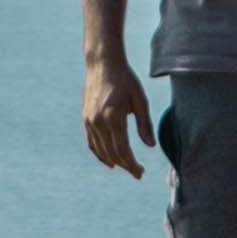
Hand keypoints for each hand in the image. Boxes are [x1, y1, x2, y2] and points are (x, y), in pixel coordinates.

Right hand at [85, 59, 154, 176]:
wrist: (103, 64)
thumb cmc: (126, 80)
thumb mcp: (140, 100)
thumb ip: (145, 124)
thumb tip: (150, 146)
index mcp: (114, 117)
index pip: (122, 150)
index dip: (132, 165)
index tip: (140, 173)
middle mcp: (99, 121)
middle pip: (112, 153)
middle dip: (125, 166)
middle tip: (138, 172)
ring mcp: (90, 121)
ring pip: (101, 150)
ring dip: (114, 161)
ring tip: (126, 167)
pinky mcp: (86, 119)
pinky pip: (92, 143)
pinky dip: (100, 154)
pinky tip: (110, 160)